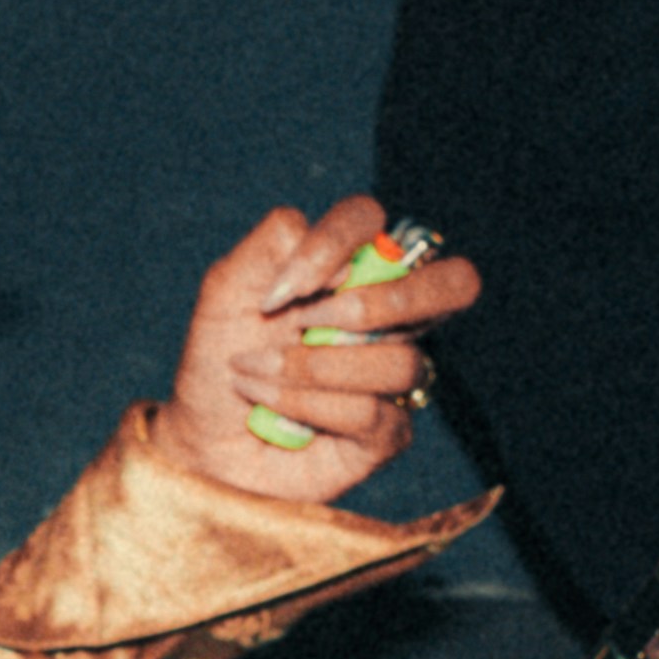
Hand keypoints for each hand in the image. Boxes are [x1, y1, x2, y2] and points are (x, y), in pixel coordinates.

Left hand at [146, 195, 484, 505]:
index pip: (372, 221)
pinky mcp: (388, 431)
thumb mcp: (227, 290)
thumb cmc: (220, 357)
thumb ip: (272, 244)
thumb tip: (344, 263)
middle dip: (383, 304)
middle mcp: (387, 317)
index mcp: (351, 269)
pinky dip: (306, 407)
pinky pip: (370, 413)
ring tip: (258, 373)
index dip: (336, 241)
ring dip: (312, 368)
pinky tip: (269, 408)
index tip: (283, 286)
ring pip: (399, 362)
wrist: (203, 436)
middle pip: (455, 283)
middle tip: (316, 322)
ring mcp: (394, 374)